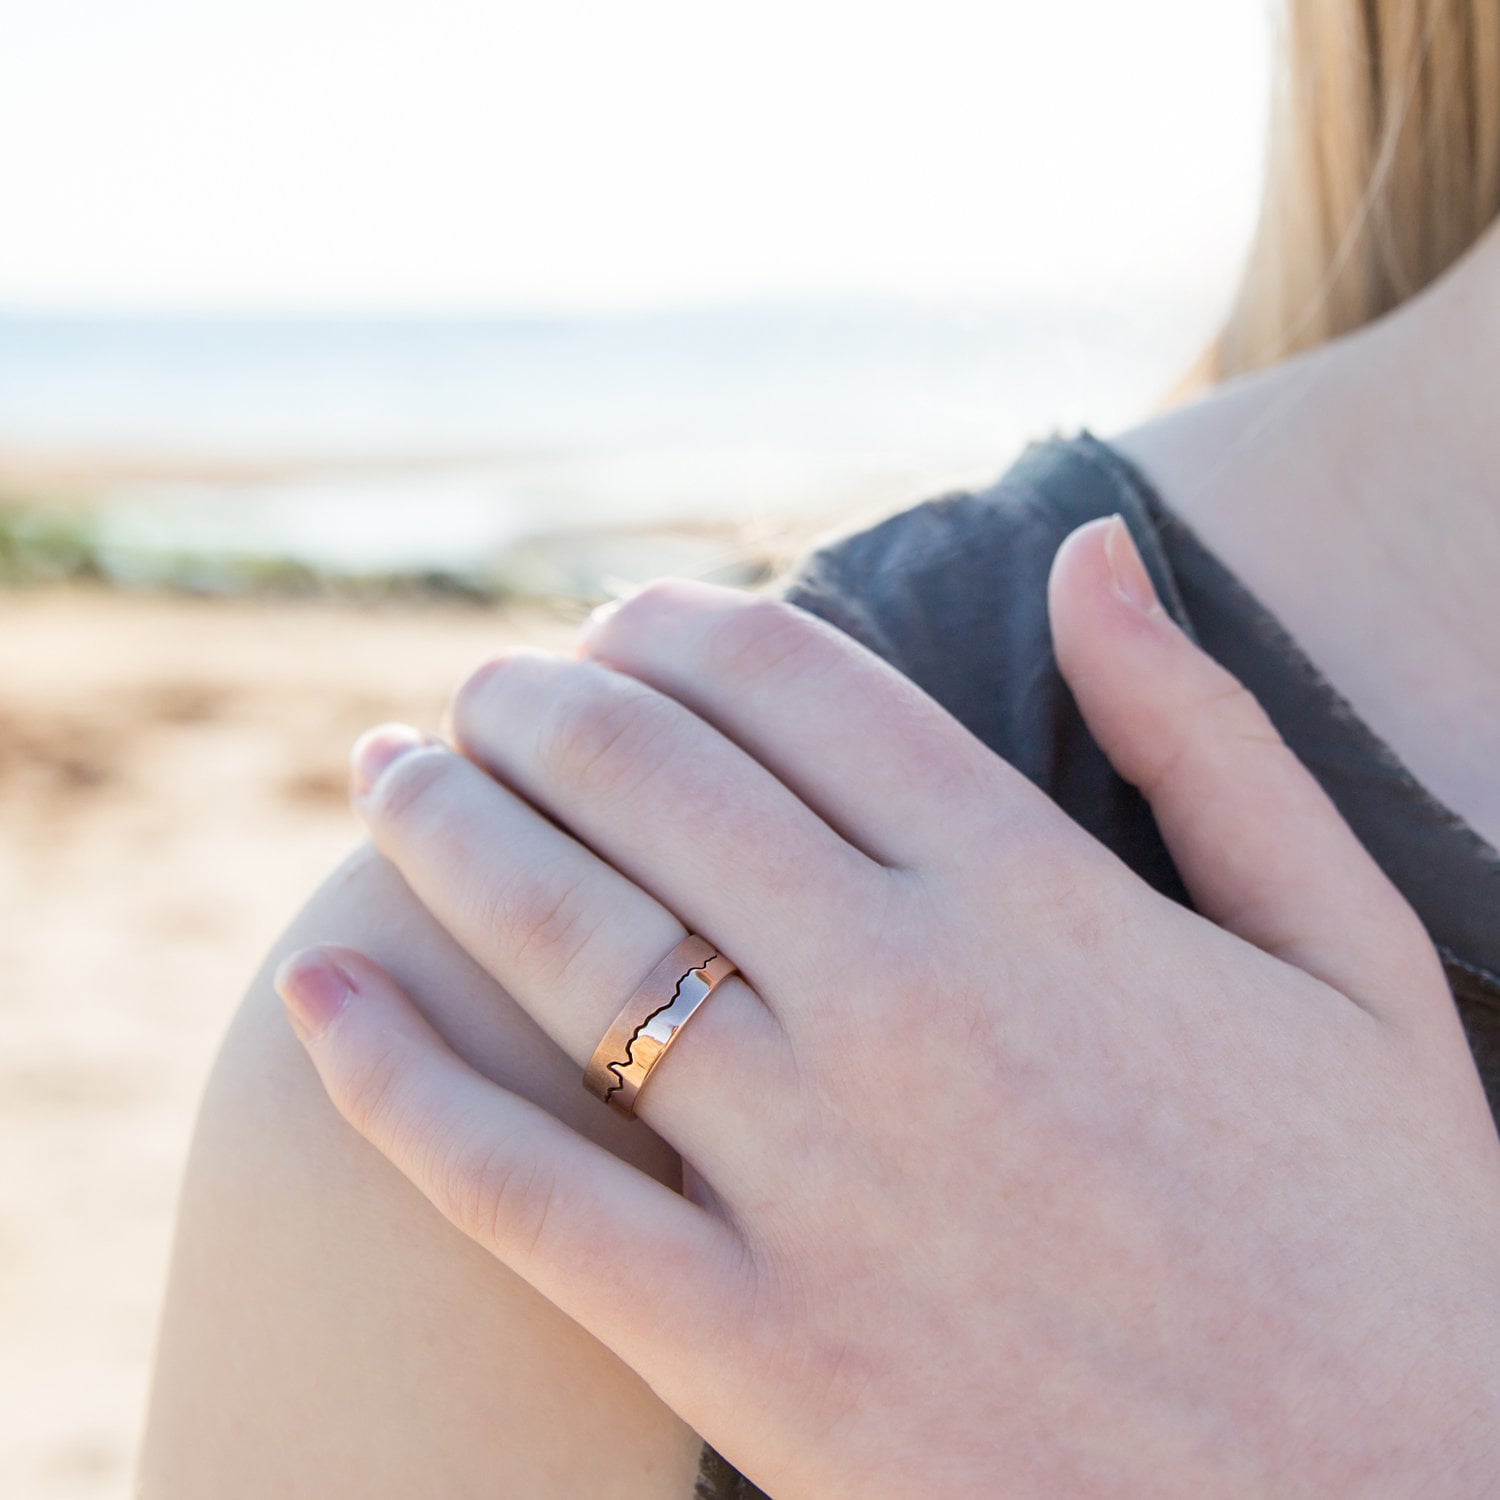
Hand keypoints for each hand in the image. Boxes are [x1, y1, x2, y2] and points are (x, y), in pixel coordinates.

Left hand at [276, 516, 1499, 1497]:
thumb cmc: (1386, 1237)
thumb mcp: (1346, 952)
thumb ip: (1205, 734)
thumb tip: (1091, 547)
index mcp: (1038, 894)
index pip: (796, 687)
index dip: (681, 626)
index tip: (619, 618)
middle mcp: (901, 1008)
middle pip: (651, 784)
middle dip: (534, 705)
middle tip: (476, 686)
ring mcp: (815, 1182)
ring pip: (564, 946)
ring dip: (444, 831)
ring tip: (383, 774)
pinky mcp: (752, 1354)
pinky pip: (518, 1192)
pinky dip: (390, 1084)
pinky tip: (309, 995)